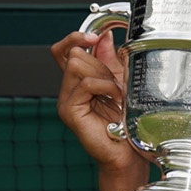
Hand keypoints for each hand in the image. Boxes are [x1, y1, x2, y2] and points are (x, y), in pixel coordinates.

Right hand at [51, 30, 145, 176]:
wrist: (127, 154)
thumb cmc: (126, 124)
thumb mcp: (120, 83)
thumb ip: (110, 60)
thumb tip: (104, 36)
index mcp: (78, 82)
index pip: (64, 50)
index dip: (75, 38)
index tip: (95, 36)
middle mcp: (68, 90)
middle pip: (75, 55)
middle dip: (101, 64)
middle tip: (116, 85)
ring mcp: (66, 100)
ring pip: (77, 65)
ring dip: (104, 75)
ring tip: (117, 94)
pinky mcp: (69, 110)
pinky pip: (86, 83)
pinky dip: (105, 87)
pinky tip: (116, 99)